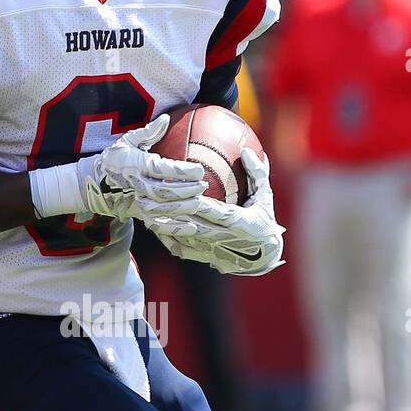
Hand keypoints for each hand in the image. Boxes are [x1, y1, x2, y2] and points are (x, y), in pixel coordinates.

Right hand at [76, 114, 206, 219]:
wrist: (96, 182)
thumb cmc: (116, 157)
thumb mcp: (128, 141)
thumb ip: (148, 132)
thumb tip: (166, 118)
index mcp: (136, 164)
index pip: (160, 169)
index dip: (180, 171)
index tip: (199, 170)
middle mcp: (137, 183)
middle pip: (163, 191)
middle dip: (185, 190)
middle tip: (203, 185)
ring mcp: (138, 200)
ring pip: (161, 208)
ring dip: (182, 207)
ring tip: (200, 201)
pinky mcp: (140, 213)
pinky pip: (157, 224)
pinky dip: (174, 228)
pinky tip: (191, 227)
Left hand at [140, 147, 285, 275]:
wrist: (264, 259)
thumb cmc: (265, 222)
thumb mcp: (266, 197)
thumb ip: (257, 174)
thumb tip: (247, 151)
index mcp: (235, 221)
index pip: (208, 208)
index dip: (190, 199)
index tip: (175, 186)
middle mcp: (219, 236)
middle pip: (188, 221)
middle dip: (168, 210)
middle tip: (148, 196)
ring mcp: (209, 248)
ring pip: (180, 236)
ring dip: (162, 224)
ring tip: (144, 210)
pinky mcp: (202, 256)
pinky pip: (180, 248)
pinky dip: (166, 238)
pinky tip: (153, 226)